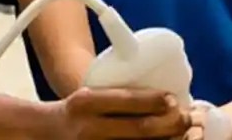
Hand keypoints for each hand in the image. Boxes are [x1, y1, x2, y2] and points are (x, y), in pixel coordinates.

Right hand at [41, 88, 190, 139]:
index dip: (155, 101)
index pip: (126, 100)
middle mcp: (88, 130)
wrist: (41, 135)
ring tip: (188, 136)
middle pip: (140, 129)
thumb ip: (119, 98)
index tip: (175, 100)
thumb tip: (168, 102)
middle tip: (190, 119)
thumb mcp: (89, 96)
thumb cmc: (75, 114)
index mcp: (85, 103)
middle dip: (172, 125)